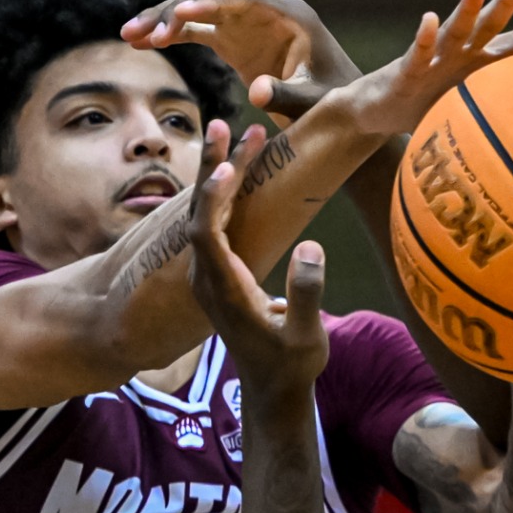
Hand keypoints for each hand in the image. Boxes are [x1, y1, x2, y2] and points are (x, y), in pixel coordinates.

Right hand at [122, 0, 360, 122]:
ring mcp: (248, 24)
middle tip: (142, 30)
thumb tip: (255, 92)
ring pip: (199, 10)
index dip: (210, 2)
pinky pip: (198, 31)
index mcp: (289, 15)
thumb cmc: (334, 104)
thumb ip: (287, 94)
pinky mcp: (235, 41)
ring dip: (165, 21)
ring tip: (129, 37)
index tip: (180, 12)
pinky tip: (144, 45)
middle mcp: (265, 12)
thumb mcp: (314, 103)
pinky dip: (173, 36)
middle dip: (175, 10)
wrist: (338, 111)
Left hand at [187, 123, 329, 403]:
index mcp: (223, 289)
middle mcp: (207, 277)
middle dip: (214, 167)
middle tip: (227, 124)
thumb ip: (305, 294)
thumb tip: (311, 248)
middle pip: (200, 213)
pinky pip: (214, 222)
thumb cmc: (291, 364)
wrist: (272, 389)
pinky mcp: (218, 271)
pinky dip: (224, 192)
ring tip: (233, 132)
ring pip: (205, 214)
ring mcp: (209, 274)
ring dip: (218, 173)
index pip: (206, 233)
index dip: (213, 198)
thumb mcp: (305, 336)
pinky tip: (237, 168)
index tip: (228, 166)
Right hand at [333, 0, 512, 136]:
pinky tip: (429, 19)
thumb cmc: (430, 109)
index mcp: (481, 65)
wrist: (380, 113)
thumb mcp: (472, 113)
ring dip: (467, 6)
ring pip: (455, 30)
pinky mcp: (407, 72)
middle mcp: (461, 54)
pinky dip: (424, 38)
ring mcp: (435, 60)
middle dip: (507, 0)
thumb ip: (503, 118)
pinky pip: (418, 54)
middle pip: (489, 24)